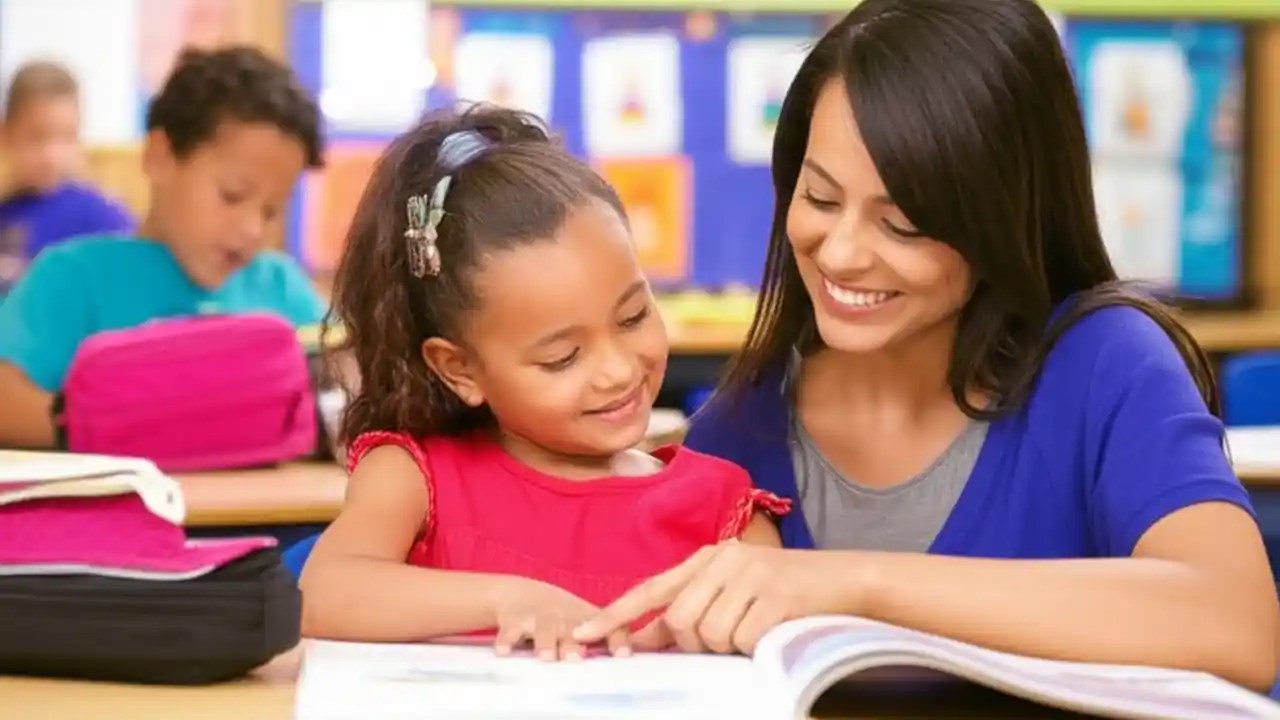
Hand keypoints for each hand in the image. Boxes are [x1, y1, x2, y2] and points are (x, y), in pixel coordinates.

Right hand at [492, 578, 631, 660]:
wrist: (520, 593)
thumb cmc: (561, 614)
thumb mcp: (583, 619)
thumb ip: (606, 637)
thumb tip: (630, 661)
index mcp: (585, 618)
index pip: (608, 627)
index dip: (616, 639)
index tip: (623, 655)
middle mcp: (564, 616)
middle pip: (572, 629)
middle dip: (574, 644)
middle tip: (577, 657)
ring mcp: (539, 616)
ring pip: (543, 628)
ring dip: (544, 642)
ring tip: (545, 656)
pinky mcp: (514, 620)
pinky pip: (509, 630)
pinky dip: (506, 640)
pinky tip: (504, 651)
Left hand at [574, 541, 839, 654]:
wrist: (845, 579)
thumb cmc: (785, 590)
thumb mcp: (734, 590)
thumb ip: (691, 607)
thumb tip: (645, 639)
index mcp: (710, 557)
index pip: (652, 589)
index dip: (616, 615)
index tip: (584, 636)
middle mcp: (725, 560)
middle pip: (680, 622)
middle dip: (695, 643)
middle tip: (725, 638)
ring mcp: (750, 576)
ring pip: (710, 635)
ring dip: (730, 645)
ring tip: (755, 628)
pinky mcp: (774, 597)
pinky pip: (743, 641)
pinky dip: (755, 647)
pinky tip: (773, 630)